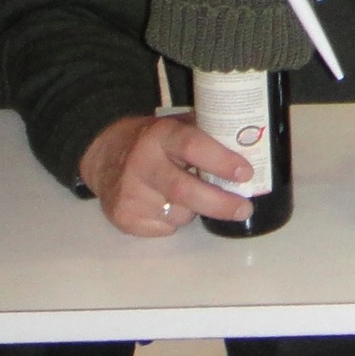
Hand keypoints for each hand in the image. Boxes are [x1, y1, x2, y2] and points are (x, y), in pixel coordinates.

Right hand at [78, 114, 255, 236]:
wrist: (102, 155)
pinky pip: (165, 228)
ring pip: (179, 214)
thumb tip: (252, 148)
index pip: (193, 146)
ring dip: (195, 210)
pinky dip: (174, 220)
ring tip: (188, 194)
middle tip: (244, 207)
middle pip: (186, 191)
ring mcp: (130, 193)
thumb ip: (205, 134)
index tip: (245, 173)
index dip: (221, 161)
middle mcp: (142, 163)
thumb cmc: (151, 141)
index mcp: (160, 135)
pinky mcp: (124, 217)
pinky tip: (165, 204)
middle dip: (221, 203)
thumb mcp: (174, 126)